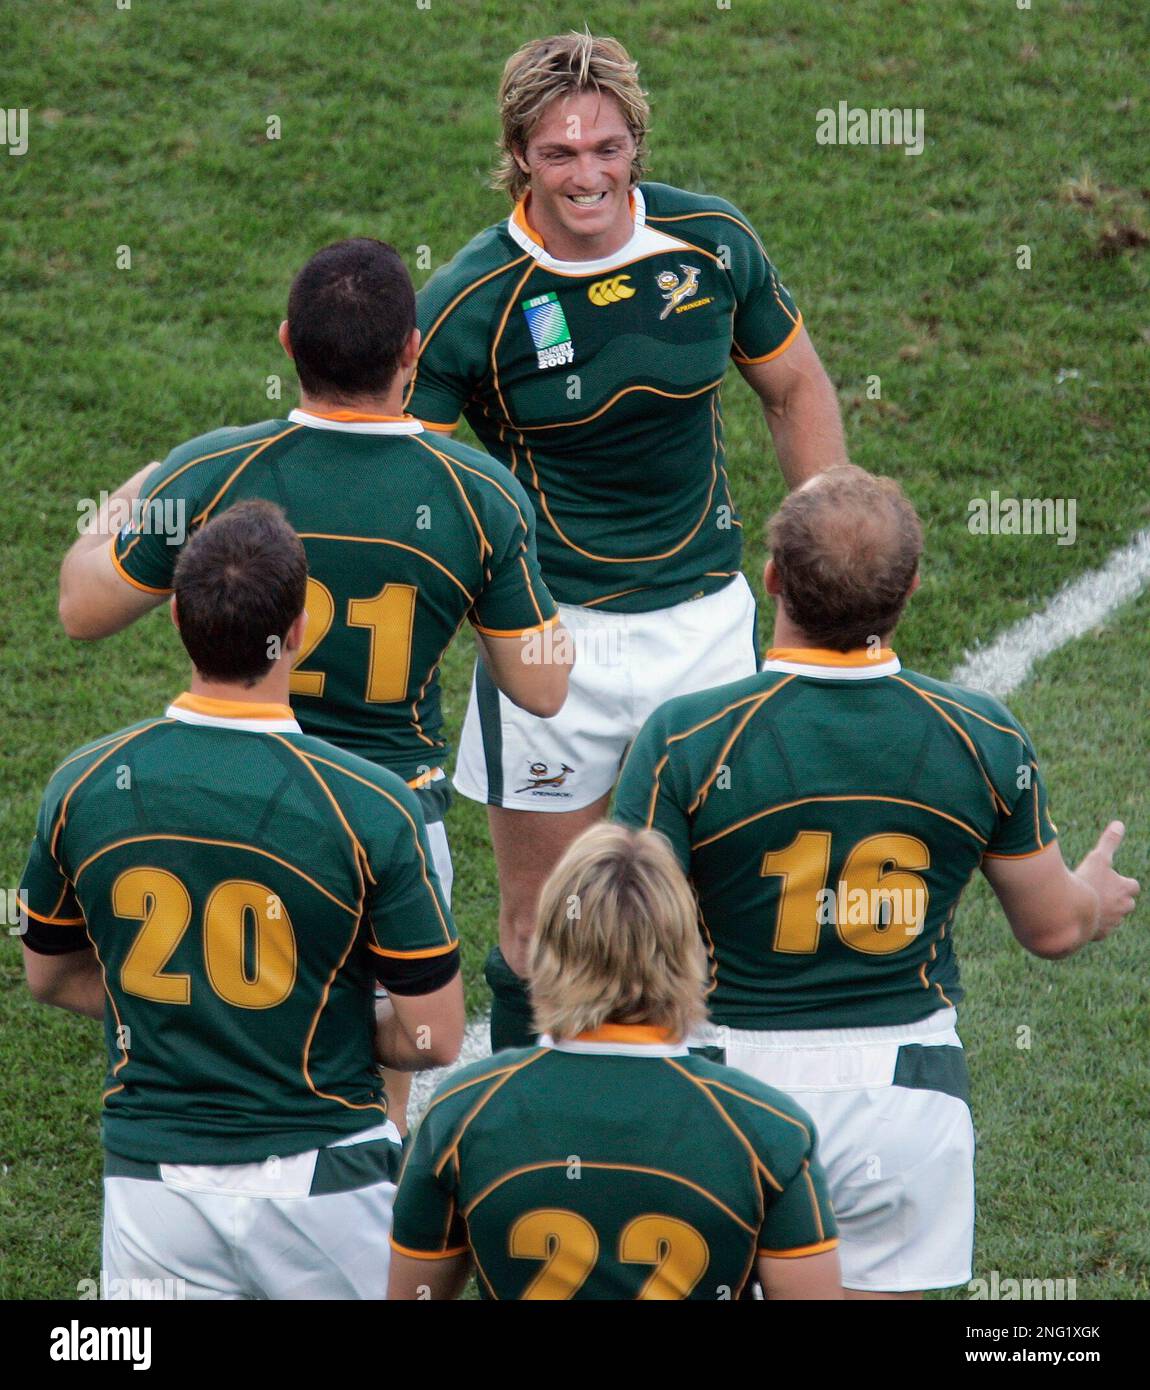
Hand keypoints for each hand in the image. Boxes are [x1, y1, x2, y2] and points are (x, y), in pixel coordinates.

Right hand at [1075, 821, 1139, 940]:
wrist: (1071, 912)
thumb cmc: (1086, 882)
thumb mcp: (1097, 858)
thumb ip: (1109, 842)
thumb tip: (1119, 824)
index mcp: (1126, 890)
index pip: (1133, 886)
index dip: (1123, 882)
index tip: (1112, 879)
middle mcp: (1123, 908)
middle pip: (1126, 903)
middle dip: (1116, 898)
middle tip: (1098, 890)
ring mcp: (1112, 923)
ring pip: (1113, 916)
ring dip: (1104, 911)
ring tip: (1085, 902)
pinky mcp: (1100, 934)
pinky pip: (1100, 929)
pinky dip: (1092, 923)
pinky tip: (1078, 915)